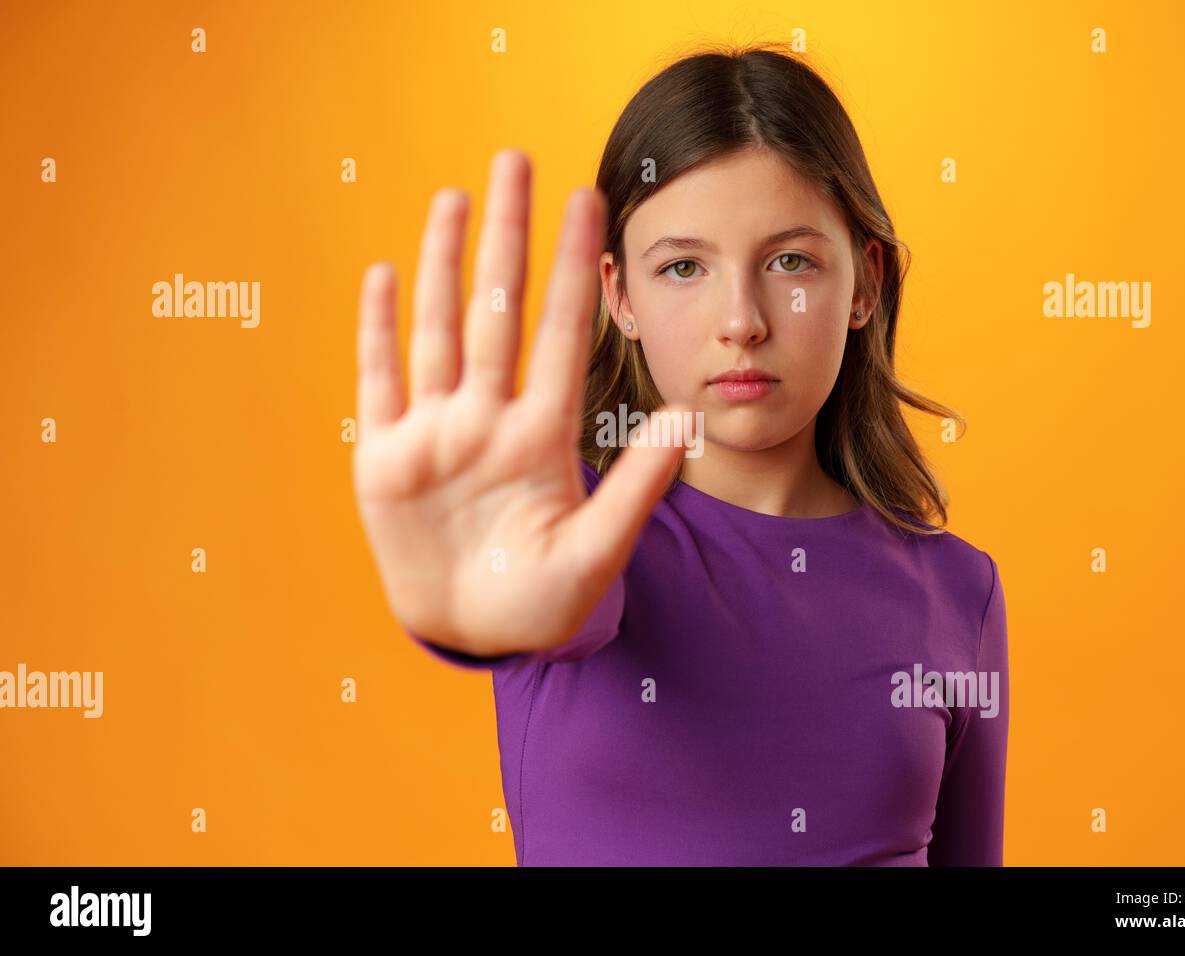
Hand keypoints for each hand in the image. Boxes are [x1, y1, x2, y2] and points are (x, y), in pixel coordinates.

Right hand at [352, 149, 684, 656]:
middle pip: (498, 308)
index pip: (560, 331)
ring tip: (453, 197)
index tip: (587, 198)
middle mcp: (488, 418)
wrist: (475, 633)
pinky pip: (380, 382)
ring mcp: (435, 433)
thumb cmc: (541, 601)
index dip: (571, 266)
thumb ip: (636, 484)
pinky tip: (382, 274)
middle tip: (515, 159)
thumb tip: (688, 416)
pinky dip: (377, 330)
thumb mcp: (597, 550)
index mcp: (541, 435)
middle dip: (507, 236)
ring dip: (441, 262)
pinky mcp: (384, 459)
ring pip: (438, 329)